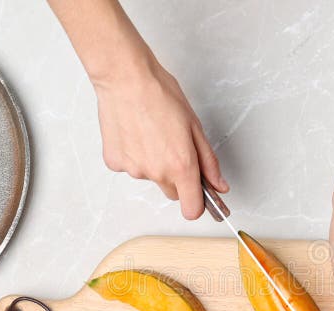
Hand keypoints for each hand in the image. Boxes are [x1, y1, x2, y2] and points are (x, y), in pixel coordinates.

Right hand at [92, 59, 227, 218]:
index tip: (200, 196)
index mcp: (180, 166)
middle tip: (174, 148)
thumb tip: (218, 185)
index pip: (192, 209)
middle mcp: (156, 173)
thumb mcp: (194, 127)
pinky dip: (134, 155)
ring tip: (151, 133)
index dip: (198, 204)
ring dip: (154, 163)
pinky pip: (130, 167)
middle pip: (172, 193)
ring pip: (150, 177)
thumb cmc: (159, 94)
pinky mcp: (115, 162)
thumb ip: (208, 162)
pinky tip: (135, 133)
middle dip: (178, 178)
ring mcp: (133, 169)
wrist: (125, 78)